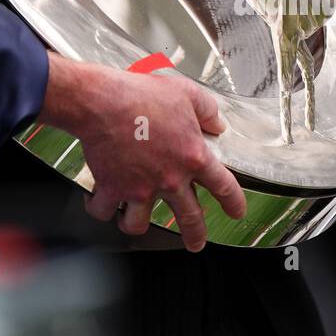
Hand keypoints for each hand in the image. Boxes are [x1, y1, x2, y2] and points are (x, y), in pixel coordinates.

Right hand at [38, 53, 246, 251]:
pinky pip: (104, 210)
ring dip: (137, 223)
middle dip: (195, 235)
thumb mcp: (185, 93)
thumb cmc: (141, 95)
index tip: (236, 211)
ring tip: (135, 220)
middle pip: (189, 219)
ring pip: (140, 224)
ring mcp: (140, 188)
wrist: (103, 102)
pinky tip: (99, 202)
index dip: (234, 202)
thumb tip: (217, 124)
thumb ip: (207, 110)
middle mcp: (169, 179)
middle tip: (195, 243)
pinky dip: (99, 208)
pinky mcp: (112, 188)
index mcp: (193, 156)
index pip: (224, 186)